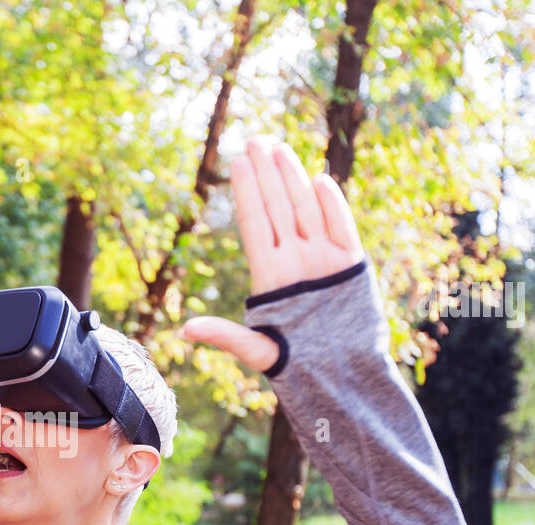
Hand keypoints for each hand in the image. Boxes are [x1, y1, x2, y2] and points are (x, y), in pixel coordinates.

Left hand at [182, 136, 363, 370]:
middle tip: (255, 139)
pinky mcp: (350, 264)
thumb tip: (184, 331)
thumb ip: (226, 336)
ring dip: (292, 179)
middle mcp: (294, 260)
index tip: (236, 163)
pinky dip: (332, 206)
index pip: (255, 225)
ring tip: (278, 148)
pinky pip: (340, 228)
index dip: (247, 194)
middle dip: (267, 175)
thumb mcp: (258, 351)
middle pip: (278, 209)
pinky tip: (319, 179)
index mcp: (269, 276)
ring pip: (305, 209)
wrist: (342, 375)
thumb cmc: (297, 365)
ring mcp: (322, 259)